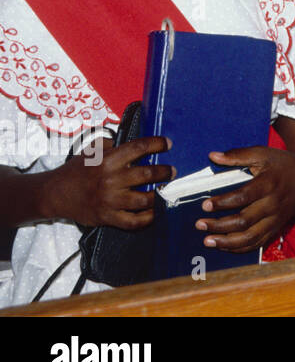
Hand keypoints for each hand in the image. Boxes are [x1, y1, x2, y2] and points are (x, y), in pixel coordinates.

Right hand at [43, 135, 172, 229]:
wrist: (54, 194)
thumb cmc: (75, 170)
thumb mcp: (90, 150)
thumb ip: (110, 143)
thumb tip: (128, 139)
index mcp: (107, 160)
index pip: (138, 148)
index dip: (157, 144)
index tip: (168, 144)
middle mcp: (110, 179)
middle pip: (146, 174)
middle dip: (164, 172)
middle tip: (172, 171)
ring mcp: (109, 200)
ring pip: (143, 199)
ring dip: (159, 195)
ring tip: (166, 191)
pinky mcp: (106, 217)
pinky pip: (132, 222)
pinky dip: (146, 219)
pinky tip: (154, 213)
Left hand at [196, 146, 294, 252]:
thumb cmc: (284, 165)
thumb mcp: (264, 154)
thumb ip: (238, 155)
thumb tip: (213, 156)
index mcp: (269, 184)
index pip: (244, 196)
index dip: (224, 202)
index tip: (205, 204)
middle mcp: (273, 205)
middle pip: (244, 221)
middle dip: (219, 225)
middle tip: (199, 223)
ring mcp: (274, 220)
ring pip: (249, 237)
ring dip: (226, 242)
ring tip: (207, 240)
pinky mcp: (274, 229)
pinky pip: (256, 243)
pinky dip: (238, 248)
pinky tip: (222, 246)